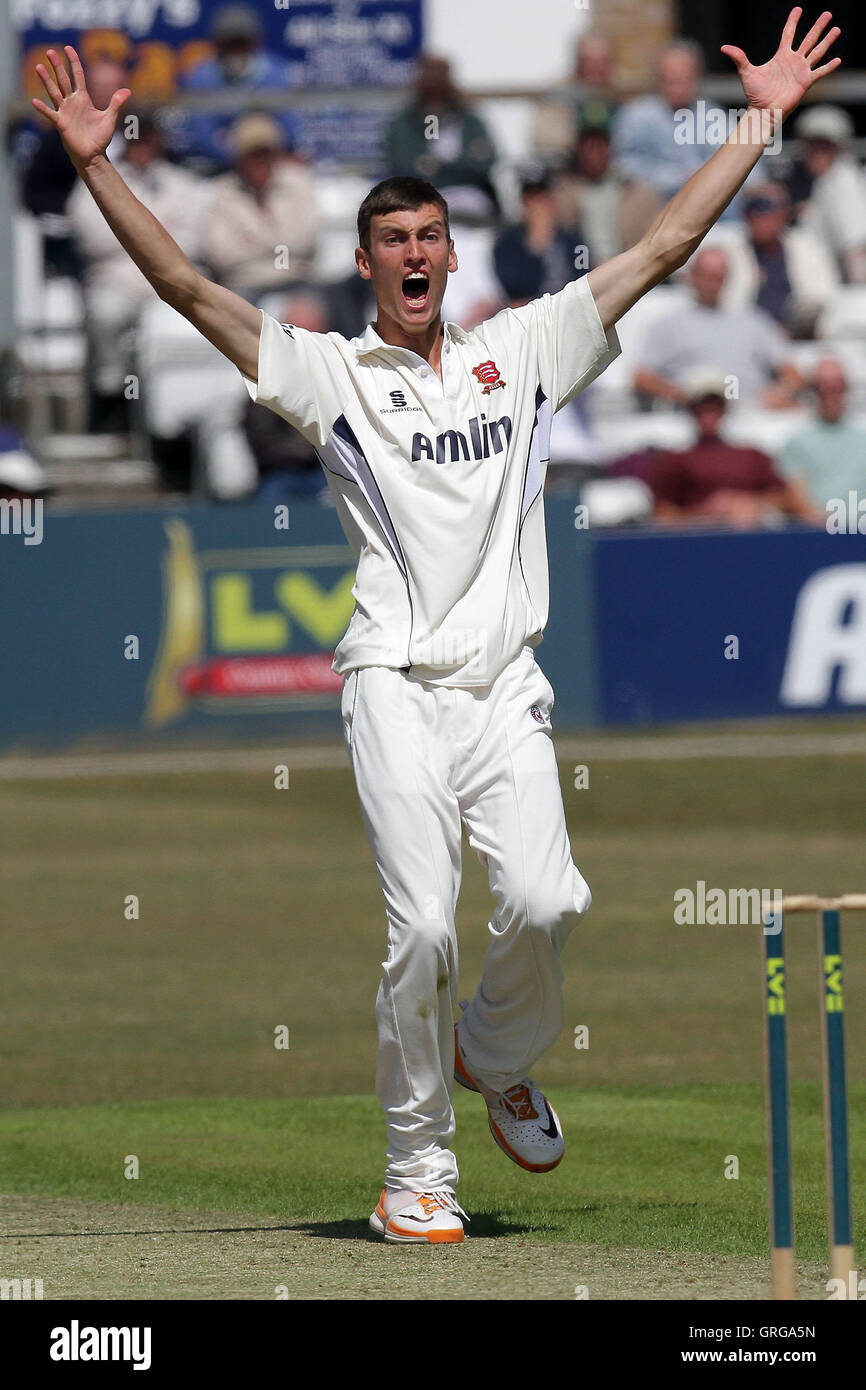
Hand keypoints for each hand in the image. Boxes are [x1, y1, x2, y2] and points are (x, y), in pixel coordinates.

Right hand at [32, 45, 129, 168]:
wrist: (93, 155)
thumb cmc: (100, 137)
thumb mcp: (110, 118)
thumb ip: (116, 103)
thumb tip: (127, 91)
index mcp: (83, 98)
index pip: (78, 75)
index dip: (74, 62)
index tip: (68, 48)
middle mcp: (72, 102)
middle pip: (63, 79)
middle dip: (57, 66)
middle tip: (50, 51)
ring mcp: (65, 111)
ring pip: (54, 92)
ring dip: (46, 80)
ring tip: (39, 66)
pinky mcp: (61, 124)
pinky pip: (50, 114)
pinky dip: (43, 108)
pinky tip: (35, 101)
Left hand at [721, 8, 840, 119]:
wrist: (763, 112)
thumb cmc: (755, 94)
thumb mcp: (747, 73)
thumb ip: (739, 58)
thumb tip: (724, 48)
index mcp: (781, 56)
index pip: (789, 33)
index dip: (793, 21)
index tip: (798, 9)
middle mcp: (793, 61)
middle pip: (808, 39)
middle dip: (818, 27)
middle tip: (828, 14)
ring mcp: (801, 71)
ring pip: (817, 52)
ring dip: (827, 41)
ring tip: (837, 29)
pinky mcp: (805, 82)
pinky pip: (820, 72)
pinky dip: (829, 67)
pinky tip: (838, 60)